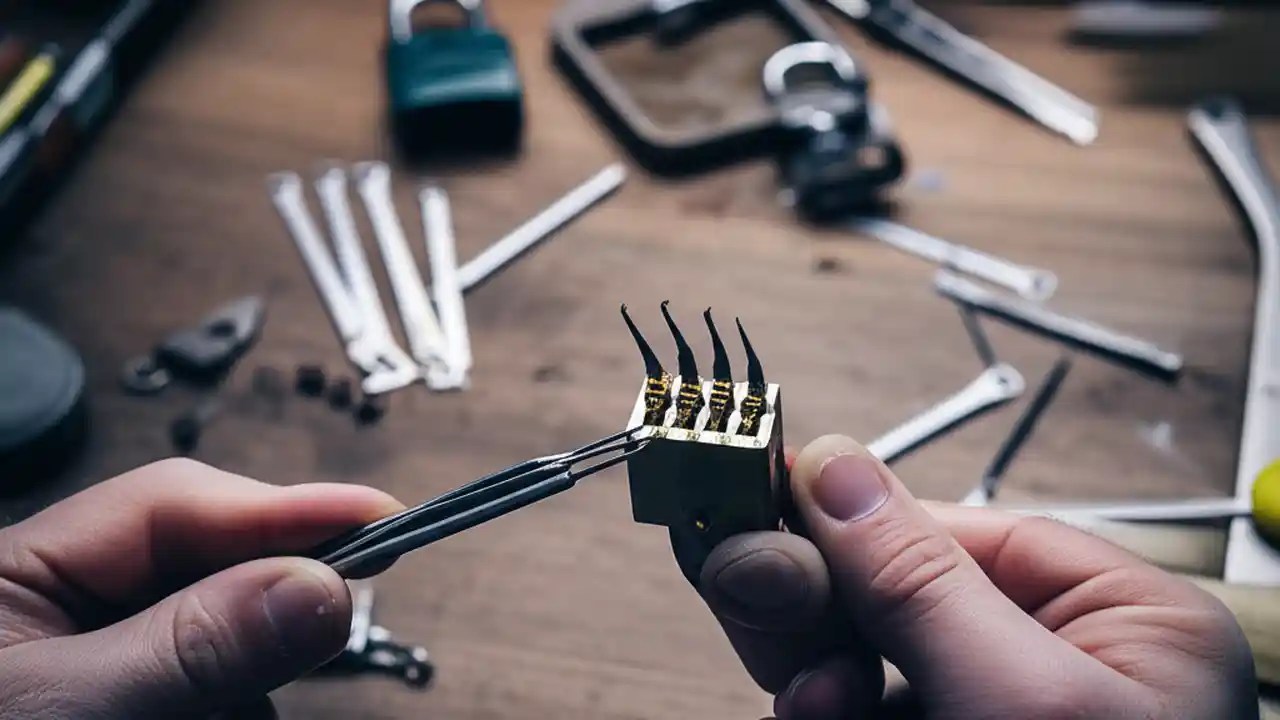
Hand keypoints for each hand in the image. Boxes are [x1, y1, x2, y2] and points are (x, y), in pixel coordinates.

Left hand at [0, 458, 402, 718]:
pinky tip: (217, 716)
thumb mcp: (71, 716)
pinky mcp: (135, 705)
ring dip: (245, 679)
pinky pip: (214, 693)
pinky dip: (228, 707)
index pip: (174, 505)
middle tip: (345, 609)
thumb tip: (319, 587)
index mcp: (20, 573)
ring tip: (219, 712)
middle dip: (268, 597)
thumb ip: (190, 648)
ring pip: (224, 635)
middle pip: (209, 563)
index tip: (380, 518)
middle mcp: (63, 607)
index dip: (282, 506)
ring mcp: (103, 664)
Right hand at [699, 436, 1257, 718]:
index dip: (858, 517)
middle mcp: (1059, 670)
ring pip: (859, 657)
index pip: (961, 531)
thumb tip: (835, 472)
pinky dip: (822, 713)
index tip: (765, 498)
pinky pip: (854, 713)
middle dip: (820, 598)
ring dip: (813, 671)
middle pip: (896, 590)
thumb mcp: (1016, 702)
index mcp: (1125, 623)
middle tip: (745, 579)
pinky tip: (822, 718)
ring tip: (821, 702)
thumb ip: (919, 584)